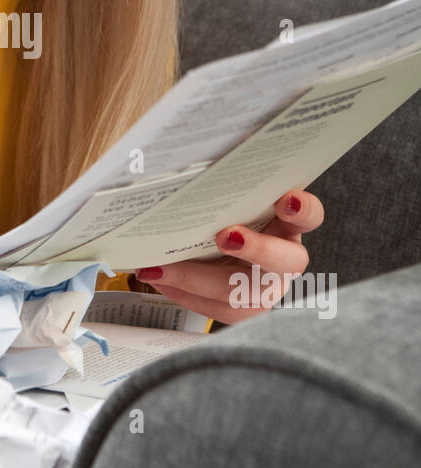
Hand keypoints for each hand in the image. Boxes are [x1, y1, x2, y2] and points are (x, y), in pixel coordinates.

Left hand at [133, 187, 324, 324]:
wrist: (231, 255)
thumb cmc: (232, 219)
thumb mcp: (238, 203)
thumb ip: (231, 188)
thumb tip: (202, 156)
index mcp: (289, 227)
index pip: (309, 216)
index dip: (302, 209)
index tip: (286, 200)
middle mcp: (285, 261)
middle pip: (285, 260)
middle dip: (256, 248)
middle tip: (225, 236)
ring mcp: (267, 290)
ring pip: (240, 293)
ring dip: (196, 280)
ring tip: (159, 269)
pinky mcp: (244, 311)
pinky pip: (216, 309)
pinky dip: (182, 293)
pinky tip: (157, 278)